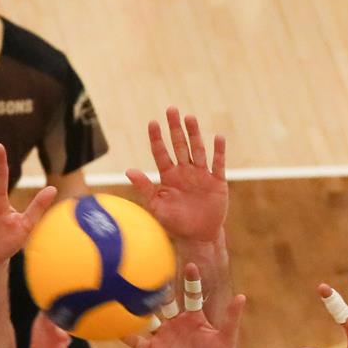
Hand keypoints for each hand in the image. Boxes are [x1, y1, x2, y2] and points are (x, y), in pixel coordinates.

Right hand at [124, 264, 245, 347]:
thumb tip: (242, 296)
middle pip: (165, 302)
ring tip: (128, 294)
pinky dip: (128, 335)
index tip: (190, 264)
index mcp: (194, 317)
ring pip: (149, 318)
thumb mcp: (226, 340)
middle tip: (152, 272)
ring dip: (139, 308)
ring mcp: (163, 336)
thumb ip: (231, 318)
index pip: (191, 294)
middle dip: (159, 289)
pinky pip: (138, 341)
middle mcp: (177, 323)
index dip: (191, 280)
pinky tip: (118, 328)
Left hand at [125, 107, 227, 244]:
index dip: (157, 138)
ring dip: (194, 134)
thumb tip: (128, 170)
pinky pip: (218, 164)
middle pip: (180, 145)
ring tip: (189, 118)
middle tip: (171, 109)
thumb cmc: (175, 223)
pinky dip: (219, 152)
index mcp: (169, 175)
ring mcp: (201, 175)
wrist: (197, 237)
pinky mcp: (217, 182)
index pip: (161, 153)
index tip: (153, 123)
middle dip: (175, 128)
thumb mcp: (156, 206)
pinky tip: (218, 137)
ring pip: (197, 150)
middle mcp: (185, 171)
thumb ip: (145, 187)